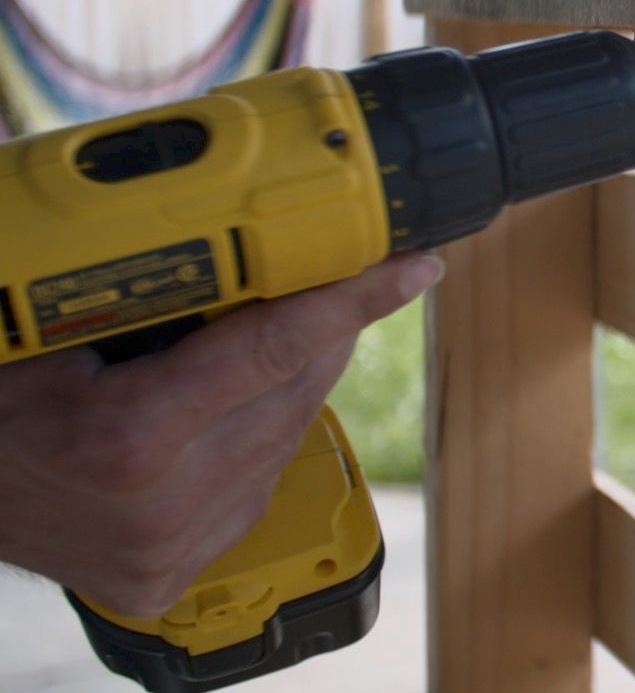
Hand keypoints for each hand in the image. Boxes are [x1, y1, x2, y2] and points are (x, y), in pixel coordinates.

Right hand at [0, 253, 442, 616]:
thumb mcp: (52, 326)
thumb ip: (143, 289)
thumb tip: (238, 226)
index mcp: (125, 436)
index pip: (273, 349)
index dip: (352, 300)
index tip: (414, 270)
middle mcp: (158, 502)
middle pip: (293, 392)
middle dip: (329, 327)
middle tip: (344, 271)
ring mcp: (166, 548)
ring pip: (283, 439)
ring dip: (294, 380)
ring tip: (283, 327)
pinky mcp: (166, 576)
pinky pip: (252, 486)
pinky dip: (259, 437)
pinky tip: (236, 402)